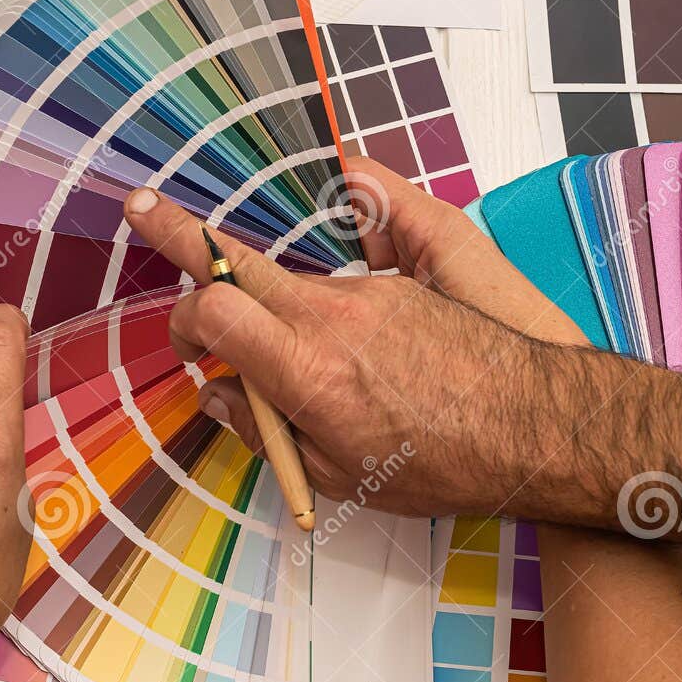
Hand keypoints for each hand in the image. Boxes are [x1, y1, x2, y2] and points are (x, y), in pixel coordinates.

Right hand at [122, 158, 582, 515]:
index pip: (213, 307)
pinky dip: (328, 307)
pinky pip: (344, 284)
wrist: (539, 429)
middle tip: (142, 207)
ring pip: (295, 282)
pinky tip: (356, 354)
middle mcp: (334, 317)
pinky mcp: (407, 284)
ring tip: (303, 357)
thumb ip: (265, 430)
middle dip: (184, 233)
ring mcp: (372, 294)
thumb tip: (220, 395)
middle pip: (239, 260)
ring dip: (274, 303)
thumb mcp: (338, 475)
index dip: (183, 318)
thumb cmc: (445, 466)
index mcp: (307, 369)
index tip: (181, 339)